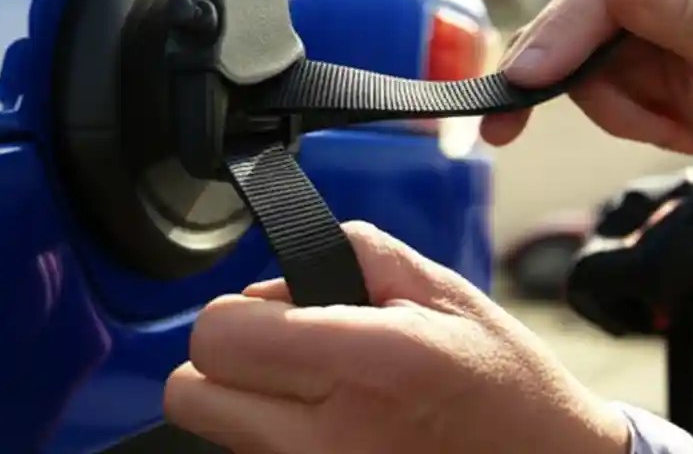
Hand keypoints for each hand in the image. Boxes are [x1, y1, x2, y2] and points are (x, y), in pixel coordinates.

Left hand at [164, 221, 628, 453]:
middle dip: (225, 365)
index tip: (272, 317)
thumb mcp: (442, 291)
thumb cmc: (501, 385)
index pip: (221, 338)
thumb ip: (351, 256)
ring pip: (218, 434)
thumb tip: (269, 284)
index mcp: (371, 361)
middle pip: (190, 395)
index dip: (236, 317)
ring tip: (322, 397)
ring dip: (248, 407)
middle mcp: (333, 438)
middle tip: (280, 357)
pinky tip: (331, 431)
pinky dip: (275, 443)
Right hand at [480, 0, 692, 166]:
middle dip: (553, 73)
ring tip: (670, 127)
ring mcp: (611, 6)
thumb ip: (685, 12)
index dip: (563, 31)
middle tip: (503, 125)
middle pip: (569, 16)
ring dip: (611, 107)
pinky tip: (660, 122)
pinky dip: (612, 114)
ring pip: (561, 58)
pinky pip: (571, 85)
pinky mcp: (595, 45)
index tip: (528, 77)